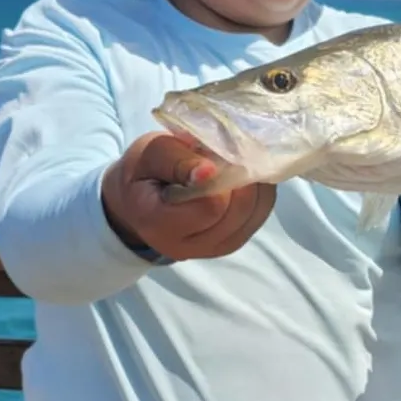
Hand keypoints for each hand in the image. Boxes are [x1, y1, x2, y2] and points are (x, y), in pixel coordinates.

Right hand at [102, 133, 276, 261]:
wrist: (141, 202)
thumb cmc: (144, 173)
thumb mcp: (149, 155)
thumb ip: (178, 161)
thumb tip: (211, 170)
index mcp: (161, 226)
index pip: (211, 205)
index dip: (220, 174)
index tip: (214, 151)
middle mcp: (191, 248)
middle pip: (238, 211)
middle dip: (240, 176)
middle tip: (229, 151)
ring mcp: (215, 249)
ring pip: (254, 213)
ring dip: (252, 182)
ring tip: (234, 162)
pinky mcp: (232, 243)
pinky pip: (259, 214)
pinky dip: (258, 191)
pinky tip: (242, 176)